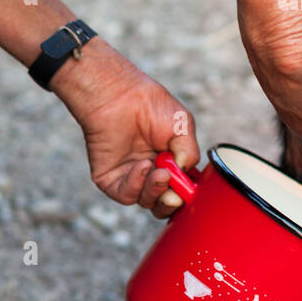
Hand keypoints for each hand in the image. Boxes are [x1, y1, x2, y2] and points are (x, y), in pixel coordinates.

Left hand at [53, 43, 198, 216]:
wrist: (120, 96)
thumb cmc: (152, 105)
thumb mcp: (183, 128)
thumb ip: (190, 154)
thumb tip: (186, 177)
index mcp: (170, 163)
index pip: (181, 191)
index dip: (186, 195)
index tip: (190, 190)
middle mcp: (151, 173)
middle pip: (162, 204)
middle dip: (170, 203)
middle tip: (174, 194)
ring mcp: (130, 177)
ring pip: (145, 201)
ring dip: (155, 190)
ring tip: (159, 171)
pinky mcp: (110, 179)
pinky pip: (125, 194)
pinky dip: (136, 184)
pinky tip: (143, 165)